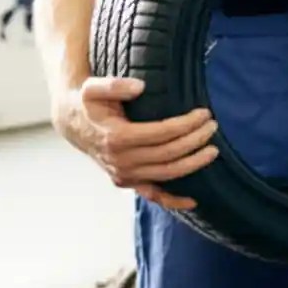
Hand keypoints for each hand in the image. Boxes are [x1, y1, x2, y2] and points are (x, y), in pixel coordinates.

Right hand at [55, 76, 218, 210]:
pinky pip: (153, 196)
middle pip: (169, 153)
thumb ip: (114, 85)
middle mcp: (121, 160)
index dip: (186, 124)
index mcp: (116, 138)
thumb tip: (139, 87)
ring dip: (193, 163)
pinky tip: (194, 201)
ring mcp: (125, 175)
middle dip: (195, 140)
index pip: (162, 133)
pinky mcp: (127, 182)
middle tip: (213, 126)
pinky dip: (173, 201)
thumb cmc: (88, 103)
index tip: (204, 113)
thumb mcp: (93, 88)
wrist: (73, 122)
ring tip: (213, 150)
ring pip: (166, 174)